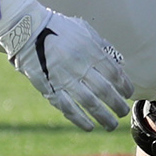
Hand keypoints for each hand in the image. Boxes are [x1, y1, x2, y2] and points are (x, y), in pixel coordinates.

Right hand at [3, 7, 132, 129]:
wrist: (26, 30)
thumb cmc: (58, 28)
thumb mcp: (84, 29)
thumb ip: (102, 45)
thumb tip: (119, 62)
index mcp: (90, 51)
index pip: (114, 73)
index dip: (124, 86)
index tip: (128, 94)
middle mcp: (80, 66)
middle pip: (105, 91)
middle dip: (117, 105)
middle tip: (124, 112)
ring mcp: (65, 79)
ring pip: (90, 103)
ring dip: (103, 117)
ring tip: (111, 125)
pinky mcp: (51, 88)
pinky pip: (68, 108)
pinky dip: (80, 120)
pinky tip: (89, 127)